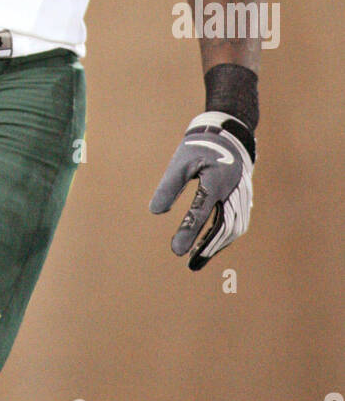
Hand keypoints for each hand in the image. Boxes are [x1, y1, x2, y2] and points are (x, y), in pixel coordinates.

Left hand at [150, 111, 254, 270]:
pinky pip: (238, 223)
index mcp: (216, 179)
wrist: (229, 135)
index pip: (201, 211)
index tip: (176, 250)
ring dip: (217, 245)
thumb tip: (156, 211)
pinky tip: (210, 245)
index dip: (188, 231)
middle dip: (207, 247)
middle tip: (190, 264)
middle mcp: (233, 190)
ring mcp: (242, 195)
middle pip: (224, 226)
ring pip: (234, 228)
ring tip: (198, 259)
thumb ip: (169, 186)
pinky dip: (224, 237)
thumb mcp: (181, 162)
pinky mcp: (245, 199)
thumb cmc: (200, 147)